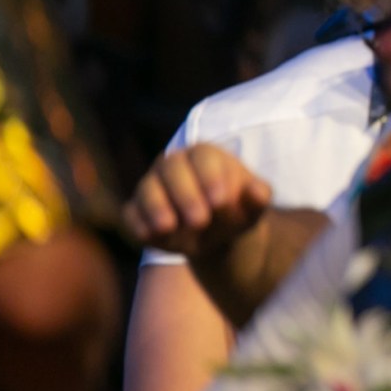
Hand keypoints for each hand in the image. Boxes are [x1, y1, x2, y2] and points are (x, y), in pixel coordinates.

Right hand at [125, 144, 272, 258]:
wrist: (219, 233)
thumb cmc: (238, 211)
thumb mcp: (255, 206)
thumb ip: (259, 197)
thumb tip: (259, 192)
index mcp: (206, 155)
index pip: (203, 157)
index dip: (211, 177)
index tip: (221, 202)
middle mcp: (175, 164)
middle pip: (172, 168)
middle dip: (185, 194)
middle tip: (200, 221)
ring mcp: (153, 185)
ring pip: (147, 188)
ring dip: (157, 207)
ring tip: (169, 227)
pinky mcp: (138, 210)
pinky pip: (131, 212)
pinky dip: (138, 223)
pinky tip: (150, 235)